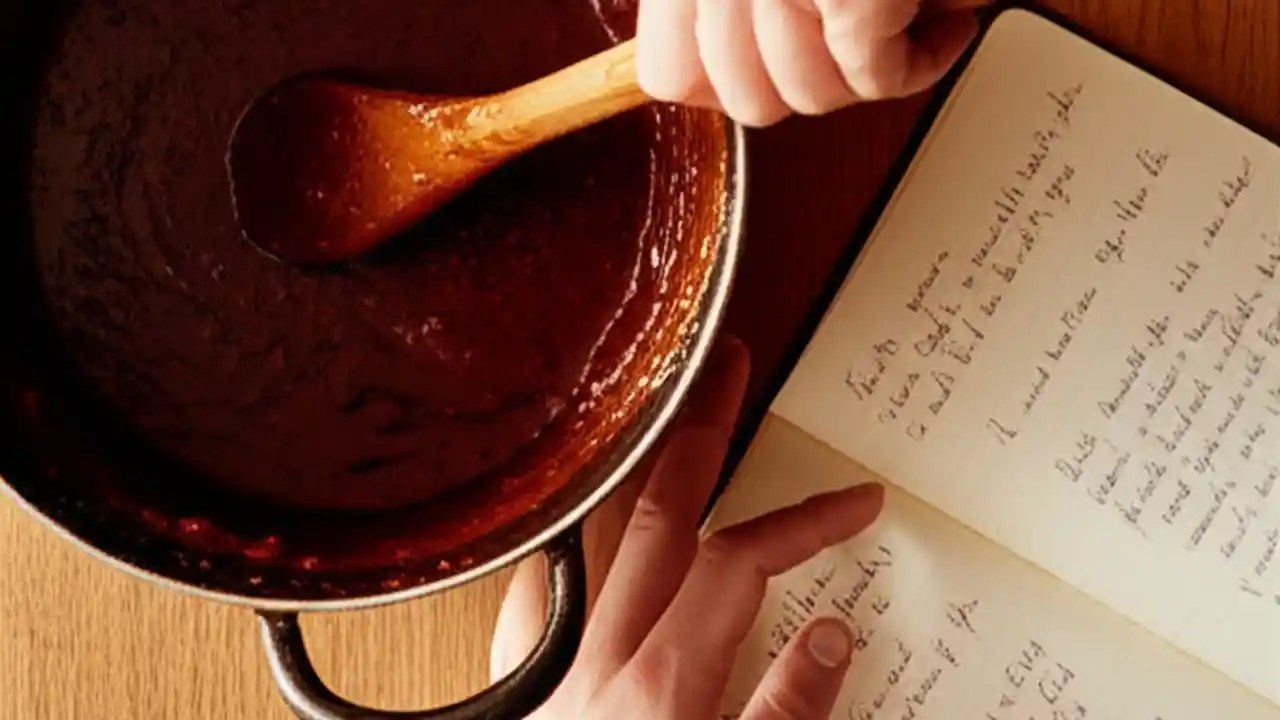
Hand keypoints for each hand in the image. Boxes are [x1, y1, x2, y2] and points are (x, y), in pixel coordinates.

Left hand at [490, 336, 884, 718]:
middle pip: (657, 509)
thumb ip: (781, 712)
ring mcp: (553, 655)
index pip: (740, 560)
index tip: (856, 502)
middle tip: (726, 368)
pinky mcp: (524, 670)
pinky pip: (542, 573)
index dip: (804, 520)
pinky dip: (570, 527)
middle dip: (699, 429)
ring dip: (634, 460)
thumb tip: (828, 631)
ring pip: (593, 526)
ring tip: (658, 405)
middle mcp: (597, 652)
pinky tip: (582, 504)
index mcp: (659, 681)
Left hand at [635, 0, 984, 126]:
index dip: (716, 86)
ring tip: (894, 19)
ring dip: (861, 66)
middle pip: (750, 102)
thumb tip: (705, 75)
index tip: (757, 69)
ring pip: (812, 97)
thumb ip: (722, 8)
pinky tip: (944, 26)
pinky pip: (878, 82)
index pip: (670, 78)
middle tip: (844, 40)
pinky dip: (923, 60)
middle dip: (804, 81)